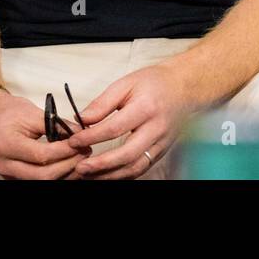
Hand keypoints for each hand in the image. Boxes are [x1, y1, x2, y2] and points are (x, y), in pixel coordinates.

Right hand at [0, 91, 90, 179]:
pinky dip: (54, 174)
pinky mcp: (13, 177)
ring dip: (63, 173)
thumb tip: (78, 133)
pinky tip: (66, 165)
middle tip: (84, 153)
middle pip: (43, 176)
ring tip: (78, 159)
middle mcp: (5, 164)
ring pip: (41, 182)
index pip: (41, 155)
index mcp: (7, 144)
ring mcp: (8, 174)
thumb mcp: (31, 112)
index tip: (80, 143)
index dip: (64, 151)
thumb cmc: (6, 111)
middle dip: (67, 166)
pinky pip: (36, 180)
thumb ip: (55, 124)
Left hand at [66, 64, 191, 179]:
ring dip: (111, 175)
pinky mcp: (162, 151)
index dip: (92, 137)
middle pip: (127, 154)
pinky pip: (142, 168)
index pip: (115, 128)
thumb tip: (82, 119)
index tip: (74, 141)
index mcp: (146, 108)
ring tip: (90, 175)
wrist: (183, 88)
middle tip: (80, 167)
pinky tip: (107, 174)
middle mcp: (156, 128)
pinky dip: (123, 174)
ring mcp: (161, 143)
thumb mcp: (126, 83)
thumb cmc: (155, 83)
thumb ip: (103, 103)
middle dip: (101, 164)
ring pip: (135, 167)